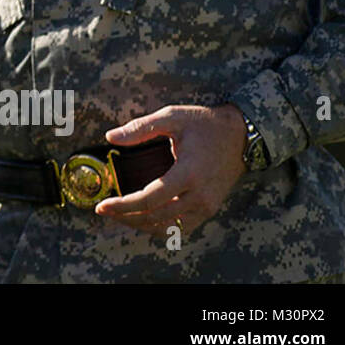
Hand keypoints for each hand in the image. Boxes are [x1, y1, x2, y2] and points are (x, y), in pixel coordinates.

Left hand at [94, 103, 246, 239]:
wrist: (241, 135)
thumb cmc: (205, 123)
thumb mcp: (173, 116)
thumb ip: (140, 127)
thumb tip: (110, 137)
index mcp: (188, 173)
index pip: (150, 199)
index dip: (123, 206)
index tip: (102, 206)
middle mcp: (200, 195)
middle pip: (156, 218)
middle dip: (126, 217)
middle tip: (104, 211)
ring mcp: (207, 206)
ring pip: (168, 227)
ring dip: (141, 225)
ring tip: (119, 215)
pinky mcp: (210, 209)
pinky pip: (181, 228)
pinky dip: (159, 227)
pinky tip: (142, 217)